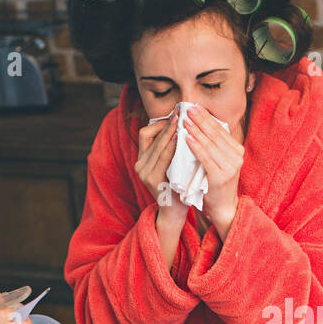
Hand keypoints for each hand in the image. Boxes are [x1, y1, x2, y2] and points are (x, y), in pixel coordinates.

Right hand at [135, 114, 189, 231]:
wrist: (174, 212)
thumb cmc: (177, 187)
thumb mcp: (172, 166)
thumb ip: (171, 150)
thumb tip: (182, 126)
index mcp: (143, 159)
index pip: (146, 133)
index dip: (159, 123)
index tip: (175, 114)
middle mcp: (139, 165)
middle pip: (150, 136)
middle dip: (167, 123)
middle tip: (181, 111)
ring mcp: (144, 172)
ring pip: (157, 145)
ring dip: (170, 131)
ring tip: (182, 121)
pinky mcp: (152, 180)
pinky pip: (164, 158)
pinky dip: (173, 146)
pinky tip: (181, 138)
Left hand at [184, 103, 243, 239]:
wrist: (223, 208)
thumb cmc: (216, 183)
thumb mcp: (220, 161)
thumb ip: (215, 146)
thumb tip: (202, 123)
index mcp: (237, 151)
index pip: (220, 130)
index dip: (207, 117)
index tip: (195, 106)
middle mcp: (237, 157)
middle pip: (215, 134)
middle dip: (200, 119)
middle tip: (188, 108)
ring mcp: (230, 167)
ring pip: (210, 144)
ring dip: (196, 130)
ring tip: (184, 120)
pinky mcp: (220, 177)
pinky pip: (205, 158)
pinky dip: (196, 147)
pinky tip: (187, 139)